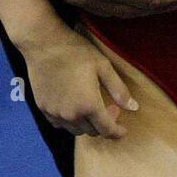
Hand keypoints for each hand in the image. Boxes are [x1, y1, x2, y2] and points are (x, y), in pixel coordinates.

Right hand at [23, 24, 137, 138]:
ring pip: (75, 130)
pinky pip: (60, 124)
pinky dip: (69, 121)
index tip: (123, 130)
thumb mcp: (103, 66)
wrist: (44, 44)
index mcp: (89, 105)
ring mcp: (55, 113)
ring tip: (90, 107)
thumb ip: (119, 90)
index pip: (106, 130)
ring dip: (86, 124)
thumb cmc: (76, 52)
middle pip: (91, 132)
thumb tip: (134, 107)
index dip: (117, 132)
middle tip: (109, 107)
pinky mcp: (42, 109)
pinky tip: (72, 106)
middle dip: (103, 124)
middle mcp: (71, 115)